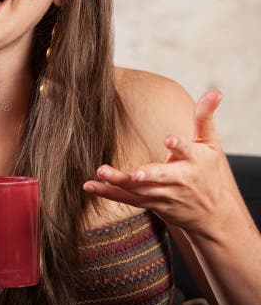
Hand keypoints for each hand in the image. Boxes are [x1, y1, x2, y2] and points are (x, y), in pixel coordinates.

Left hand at [83, 90, 242, 236]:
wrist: (211, 213)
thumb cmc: (208, 172)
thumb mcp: (210, 145)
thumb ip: (205, 118)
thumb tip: (215, 91)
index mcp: (195, 161)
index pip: (187, 151)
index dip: (179, 145)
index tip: (169, 139)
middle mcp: (179, 180)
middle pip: (160, 176)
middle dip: (147, 174)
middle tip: (134, 173)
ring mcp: (163, 194)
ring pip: (139, 189)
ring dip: (118, 182)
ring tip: (100, 172)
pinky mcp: (150, 203)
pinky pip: (126, 199)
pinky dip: (108, 193)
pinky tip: (89, 185)